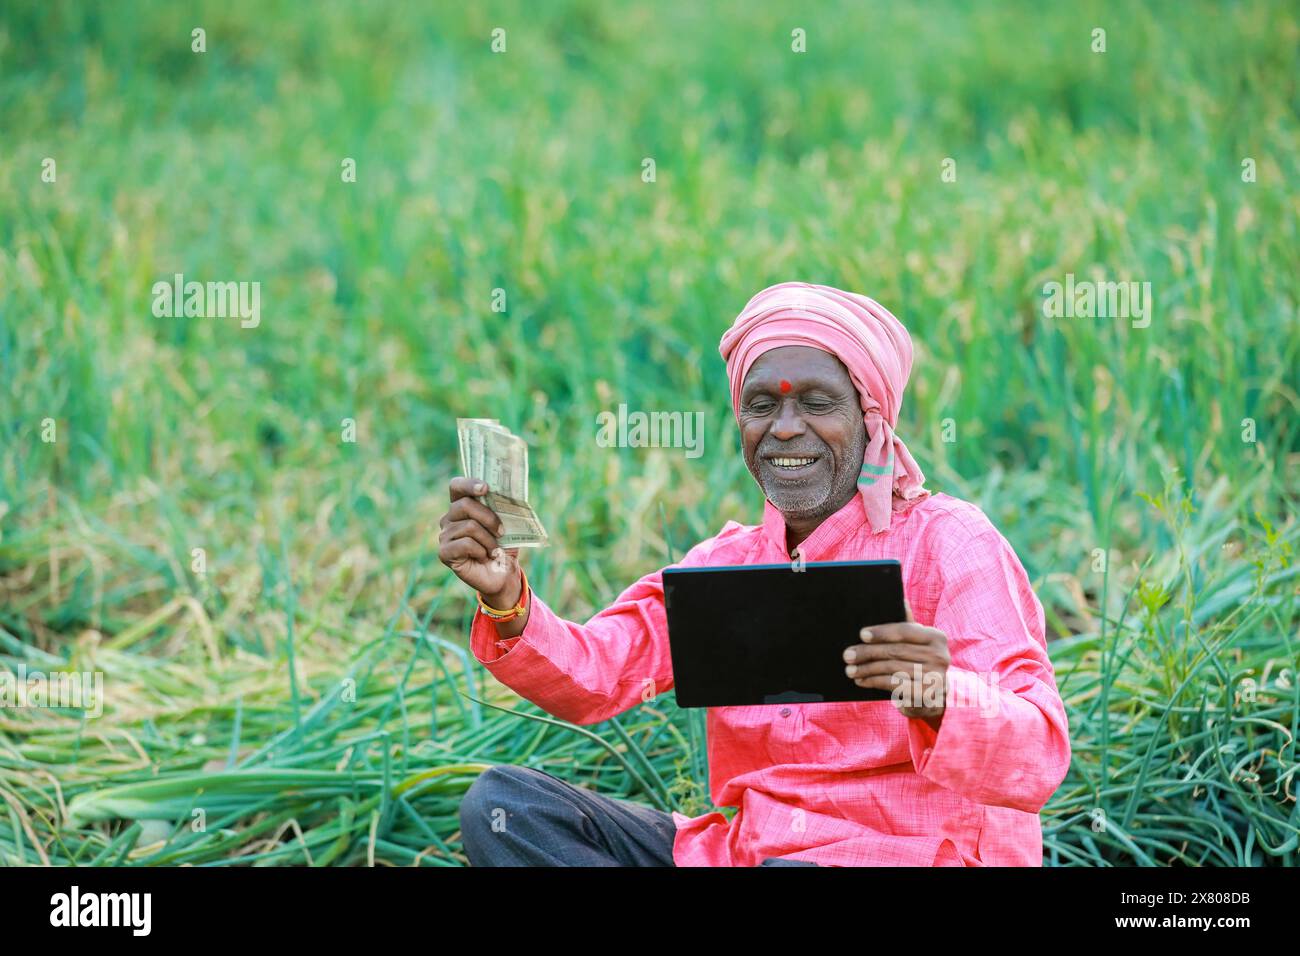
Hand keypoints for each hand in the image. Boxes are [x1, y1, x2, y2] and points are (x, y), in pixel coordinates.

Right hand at [437, 477, 521, 605]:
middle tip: (501, 531)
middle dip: (489, 517)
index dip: (469, 484)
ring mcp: (444, 535)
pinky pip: (466, 543)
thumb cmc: (503, 546)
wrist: (503, 574)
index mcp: (462, 506)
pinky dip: (481, 551)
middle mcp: (449, 518)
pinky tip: (484, 557)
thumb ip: (501, 507)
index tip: (485, 488)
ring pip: (469, 526)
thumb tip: (507, 494)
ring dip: (489, 540)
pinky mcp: (444, 552)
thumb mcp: (507, 523)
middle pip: (464, 505)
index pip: (456, 486)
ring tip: (494, 550)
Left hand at [842, 602, 948, 729]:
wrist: (935, 695)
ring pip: (892, 668)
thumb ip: (909, 625)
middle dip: (868, 652)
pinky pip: (893, 684)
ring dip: (867, 669)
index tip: (861, 634)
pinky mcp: (925, 694)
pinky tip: (862, 680)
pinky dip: (874, 682)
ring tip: (850, 669)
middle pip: (895, 651)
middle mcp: (939, 656)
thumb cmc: (921, 662)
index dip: (882, 632)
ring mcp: (934, 677)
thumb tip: (900, 599)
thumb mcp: (919, 643)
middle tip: (848, 655)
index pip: (905, 630)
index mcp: (937, 637)